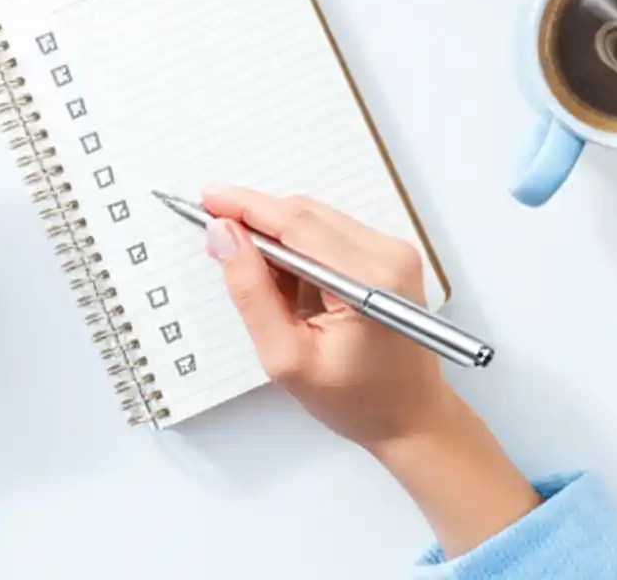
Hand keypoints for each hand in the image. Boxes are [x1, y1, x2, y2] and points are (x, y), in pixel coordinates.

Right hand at [202, 186, 448, 448]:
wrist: (411, 417)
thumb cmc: (356, 400)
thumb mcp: (286, 357)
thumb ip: (251, 292)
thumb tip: (223, 236)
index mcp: (367, 280)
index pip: (294, 222)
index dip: (244, 206)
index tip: (206, 200)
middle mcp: (388, 255)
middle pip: (304, 213)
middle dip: (254, 220)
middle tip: (216, 241)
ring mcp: (392, 252)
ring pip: (314, 220)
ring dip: (275, 238)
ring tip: (255, 279)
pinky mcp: (388, 256)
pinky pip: (330, 234)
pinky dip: (298, 249)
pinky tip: (285, 283)